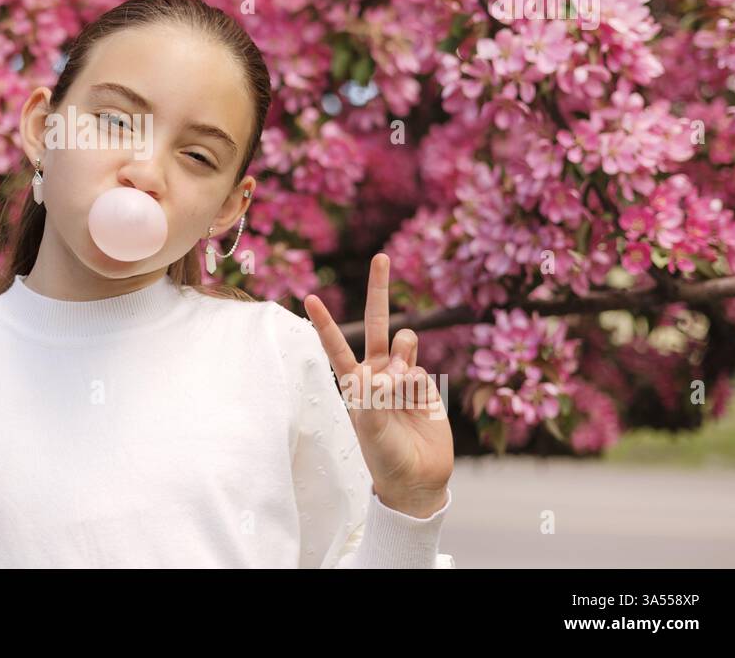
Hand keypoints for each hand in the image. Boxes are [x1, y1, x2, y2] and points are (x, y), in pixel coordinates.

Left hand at [303, 253, 453, 516]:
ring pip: (404, 341)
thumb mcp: (372, 430)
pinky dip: (419, 379)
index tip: (310, 296)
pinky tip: (417, 402)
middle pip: (377, 323)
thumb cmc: (385, 456)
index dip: (325, 322)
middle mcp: (376, 372)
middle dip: (379, 290)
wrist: (417, 477)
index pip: (336, 345)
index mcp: (354, 382)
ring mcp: (402, 375)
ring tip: (401, 387)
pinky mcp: (424, 383)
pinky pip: (421, 366)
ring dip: (404, 354)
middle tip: (381, 257)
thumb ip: (376, 399)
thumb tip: (387, 371)